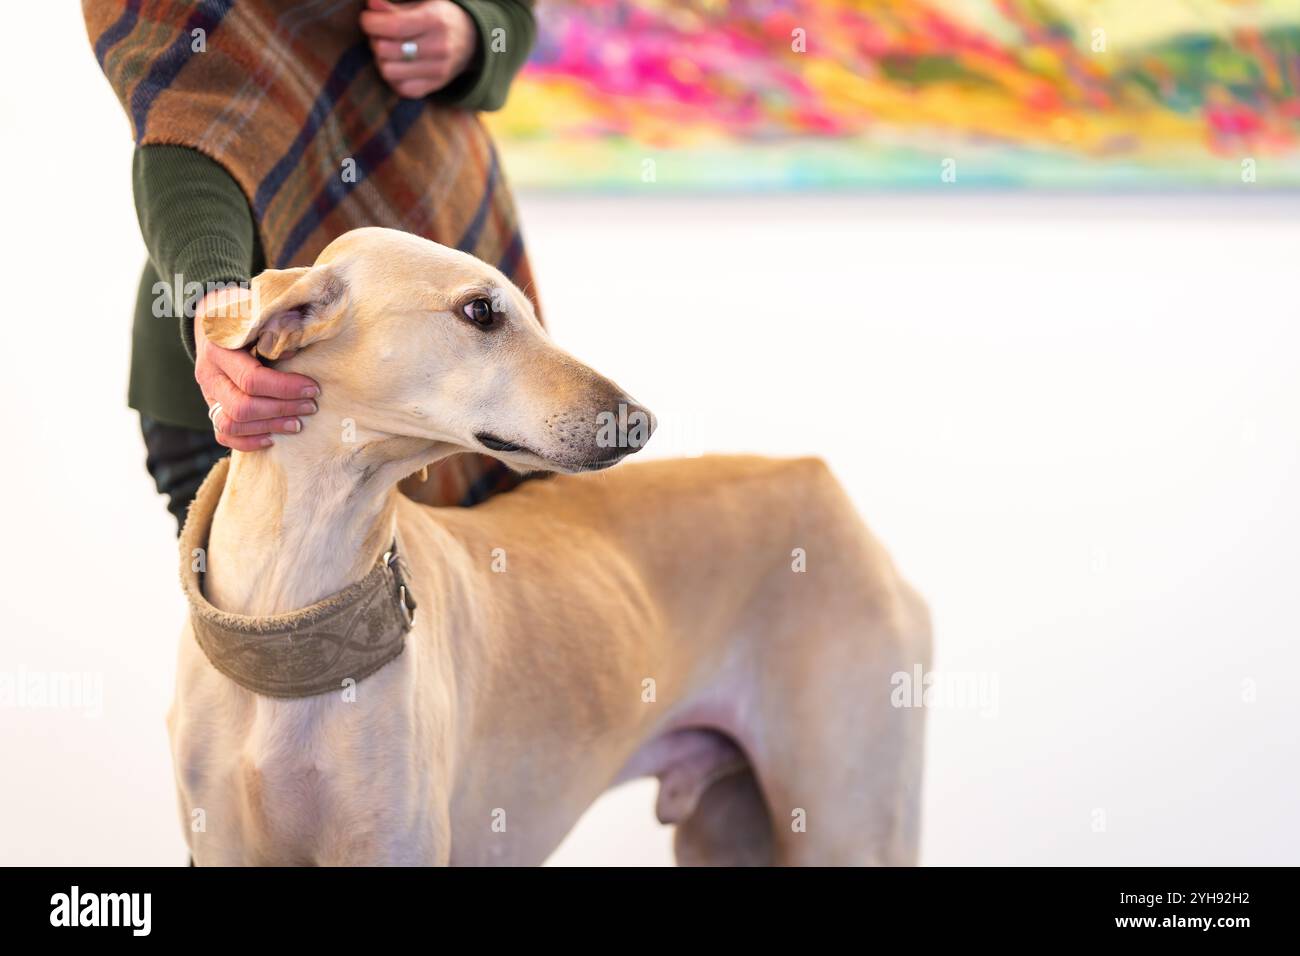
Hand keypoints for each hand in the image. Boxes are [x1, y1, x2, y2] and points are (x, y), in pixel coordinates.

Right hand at [193, 288, 320, 451]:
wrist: (212, 317)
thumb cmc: (244, 312)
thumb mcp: (258, 310)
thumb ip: (275, 327)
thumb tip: (291, 353)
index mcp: (219, 348)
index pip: (252, 379)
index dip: (285, 388)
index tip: (313, 388)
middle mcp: (208, 374)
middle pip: (242, 407)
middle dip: (282, 409)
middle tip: (311, 407)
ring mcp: (207, 393)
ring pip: (230, 425)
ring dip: (268, 427)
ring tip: (297, 424)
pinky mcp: (212, 406)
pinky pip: (223, 434)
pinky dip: (247, 442)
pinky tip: (273, 439)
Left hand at [361, 0, 477, 98]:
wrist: (469, 41)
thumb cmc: (437, 16)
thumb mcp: (421, 3)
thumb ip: (394, 5)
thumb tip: (371, 5)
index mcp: (434, 20)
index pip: (393, 26)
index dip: (371, 22)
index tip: (368, 19)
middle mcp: (439, 47)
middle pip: (386, 50)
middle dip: (375, 40)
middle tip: (380, 35)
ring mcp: (438, 70)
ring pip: (388, 71)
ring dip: (382, 60)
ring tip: (388, 50)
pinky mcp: (434, 87)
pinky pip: (400, 88)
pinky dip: (394, 77)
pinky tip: (398, 65)